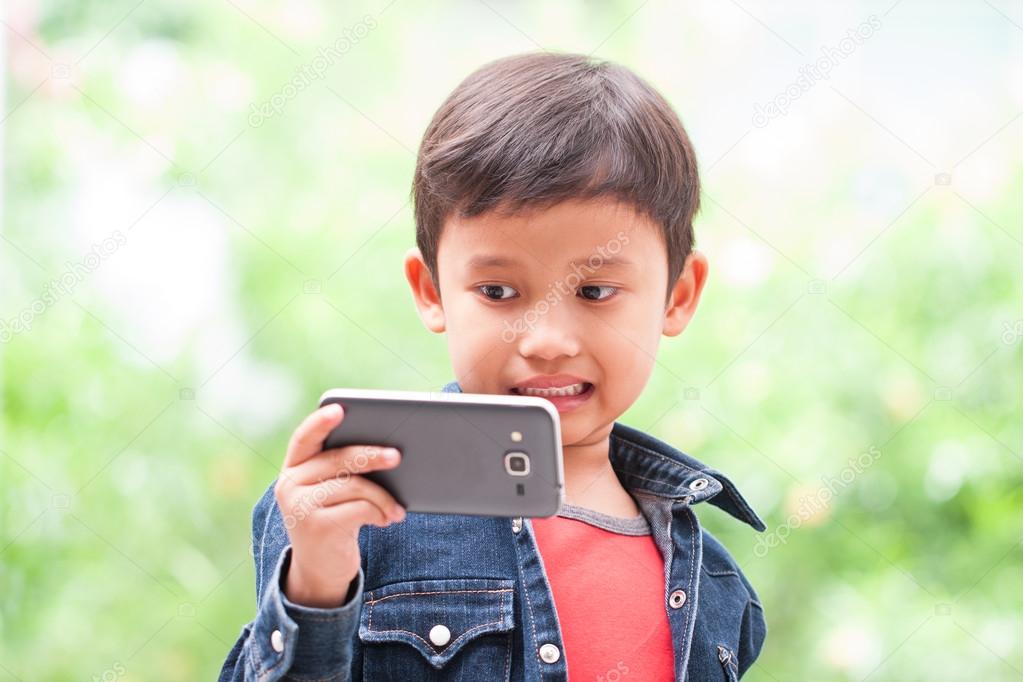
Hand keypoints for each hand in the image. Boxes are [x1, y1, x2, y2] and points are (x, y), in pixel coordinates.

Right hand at [274, 402, 404, 607]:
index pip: (304, 438)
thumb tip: (388, 452)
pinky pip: (360, 508)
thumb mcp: (333, 495)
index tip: (340, 410)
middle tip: (398, 456)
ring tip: (398, 507)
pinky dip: (380, 511)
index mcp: (294, 469)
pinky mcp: (316, 528)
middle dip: (372, 455)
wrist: (319, 572)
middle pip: (338, 458)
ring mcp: (300, 507)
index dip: (320, 422)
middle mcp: (290, 485)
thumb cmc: (334, 521)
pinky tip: (389, 519)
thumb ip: (344, 472)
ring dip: (383, 496)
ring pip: (354, 485)